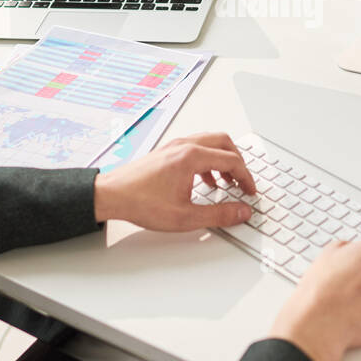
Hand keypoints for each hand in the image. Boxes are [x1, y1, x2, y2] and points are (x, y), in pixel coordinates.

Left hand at [93, 132, 257, 231]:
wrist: (111, 195)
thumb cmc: (141, 202)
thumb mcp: (186, 216)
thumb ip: (219, 214)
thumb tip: (241, 211)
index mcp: (191, 157)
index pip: (232, 160)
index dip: (246, 177)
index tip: (250, 191)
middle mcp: (184, 146)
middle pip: (224, 143)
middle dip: (238, 163)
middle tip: (243, 182)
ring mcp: (174, 146)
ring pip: (209, 143)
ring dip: (223, 161)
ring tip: (226, 183)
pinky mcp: (167, 152)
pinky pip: (196, 148)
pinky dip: (208, 161)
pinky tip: (205, 181)